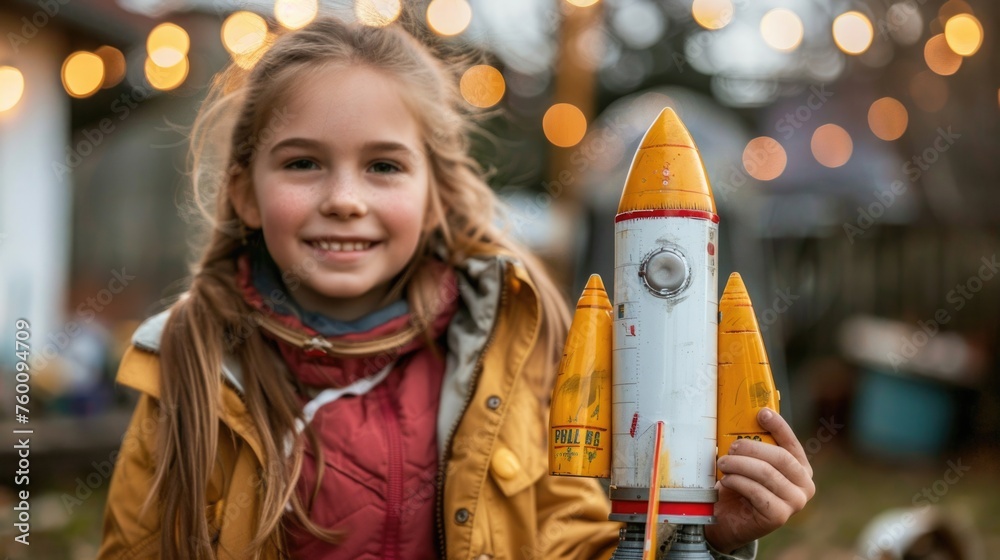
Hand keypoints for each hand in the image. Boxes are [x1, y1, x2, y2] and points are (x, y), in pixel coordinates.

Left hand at [705, 408, 814, 553]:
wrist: (728, 520)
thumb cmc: (739, 487)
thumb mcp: (749, 463)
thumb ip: (754, 445)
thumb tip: (741, 417)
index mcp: (800, 468)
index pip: (792, 443)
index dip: (779, 426)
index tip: (761, 413)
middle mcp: (804, 485)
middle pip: (780, 457)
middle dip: (751, 448)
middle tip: (730, 447)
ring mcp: (795, 502)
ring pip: (766, 473)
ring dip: (739, 465)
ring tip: (722, 463)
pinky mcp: (779, 516)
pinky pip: (756, 491)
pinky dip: (737, 482)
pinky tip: (726, 480)